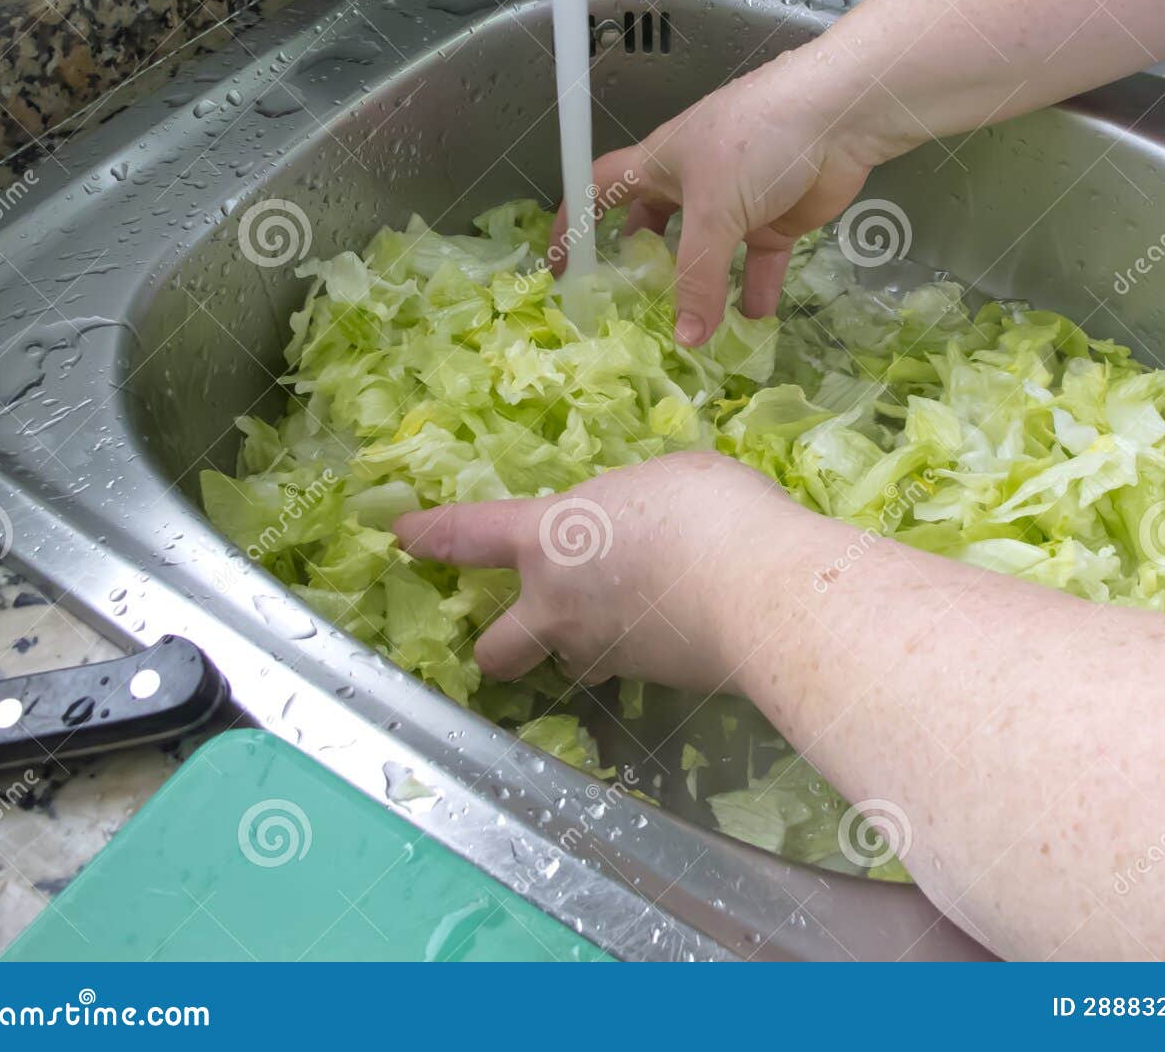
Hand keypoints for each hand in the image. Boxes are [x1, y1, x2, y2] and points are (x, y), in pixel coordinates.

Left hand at [393, 453, 806, 690]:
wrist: (761, 591)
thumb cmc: (707, 510)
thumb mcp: (659, 481)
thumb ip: (626, 509)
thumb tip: (635, 528)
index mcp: (549, 538)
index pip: (469, 536)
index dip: (431, 535)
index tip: (404, 535)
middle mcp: (559, 606)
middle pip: (497, 648)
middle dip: (499, 645)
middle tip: (523, 629)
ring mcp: (606, 651)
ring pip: (575, 660)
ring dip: (588, 644)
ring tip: (634, 615)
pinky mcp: (653, 683)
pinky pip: (634, 662)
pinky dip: (649, 645)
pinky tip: (688, 619)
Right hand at [553, 46, 883, 345]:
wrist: (841, 114)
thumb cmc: (758, 139)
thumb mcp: (713, 209)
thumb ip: (697, 276)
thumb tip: (686, 339)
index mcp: (659, 162)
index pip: (599, 189)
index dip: (575, 221)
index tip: (562, 265)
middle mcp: (691, 181)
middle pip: (653, 226)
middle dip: (643, 265)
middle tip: (633, 309)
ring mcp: (736, 202)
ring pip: (707, 254)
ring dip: (701, 290)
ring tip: (690, 333)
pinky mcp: (776, 220)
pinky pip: (755, 265)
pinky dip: (753, 293)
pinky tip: (750, 325)